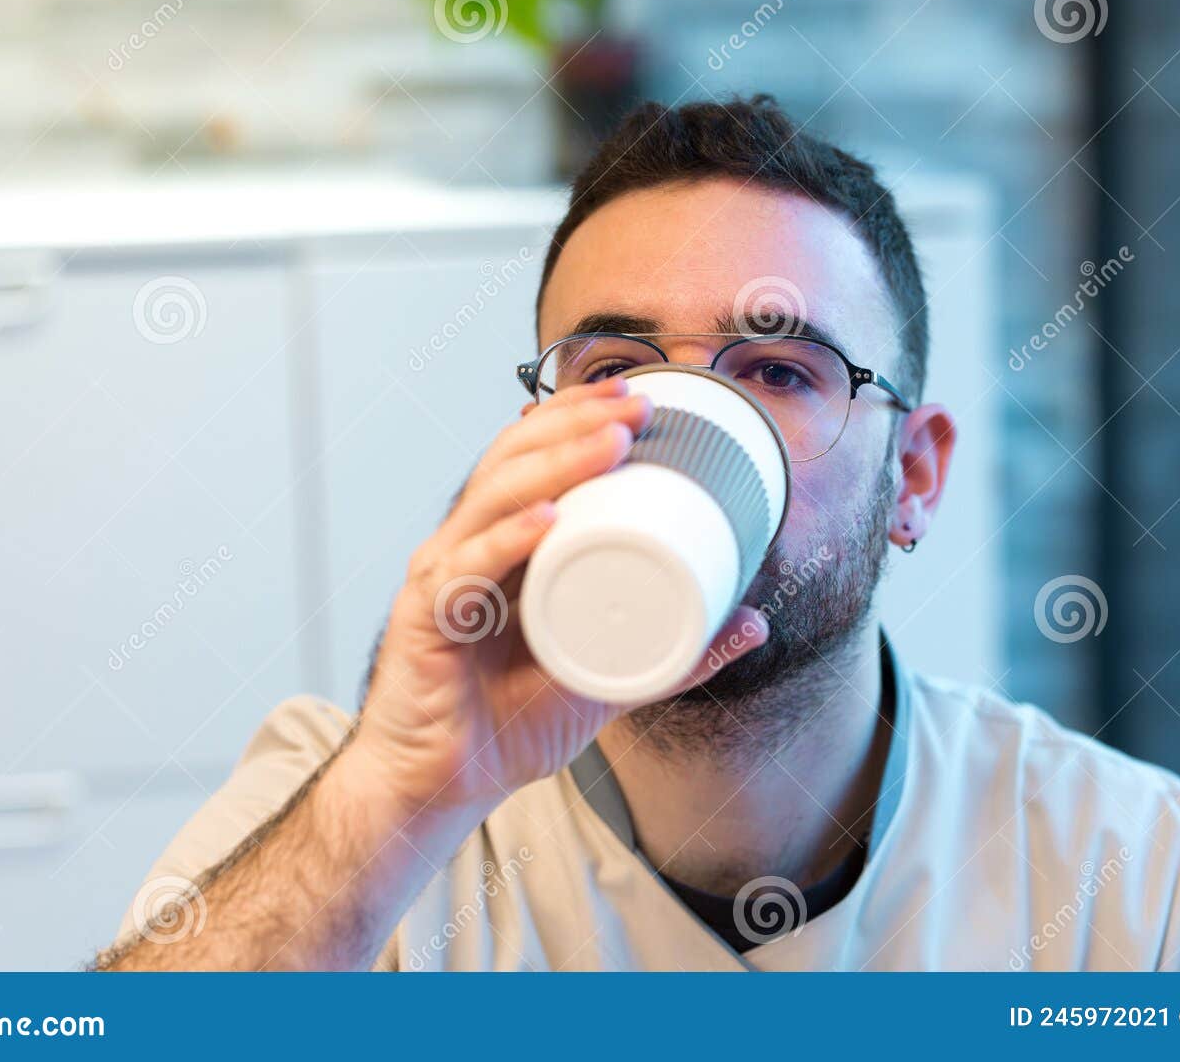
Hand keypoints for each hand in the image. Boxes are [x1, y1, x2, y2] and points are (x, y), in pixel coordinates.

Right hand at [352, 375, 768, 819]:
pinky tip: (546, 523)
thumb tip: (754, 622)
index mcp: (503, 545)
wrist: (443, 786)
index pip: (531, 456)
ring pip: (492, 498)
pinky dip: (506, 542)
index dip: (578, 417)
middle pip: (513, 459)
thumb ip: (677, 652)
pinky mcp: (425, 619)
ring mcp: (443, 577)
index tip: (636, 394)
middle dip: (575, 423)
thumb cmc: (509, 722)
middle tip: (635, 405)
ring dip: (555, 464)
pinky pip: (464, 570)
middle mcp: (468, 546)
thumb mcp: (611, 677)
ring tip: (610, 444)